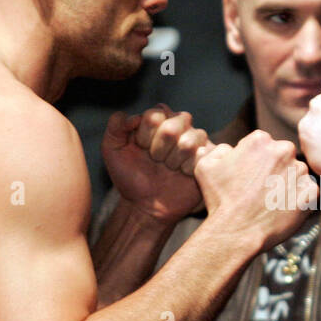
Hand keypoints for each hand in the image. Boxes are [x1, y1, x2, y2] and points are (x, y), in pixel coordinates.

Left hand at [102, 105, 210, 223]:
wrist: (145, 206)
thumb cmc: (129, 176)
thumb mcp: (112, 150)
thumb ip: (115, 126)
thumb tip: (134, 117)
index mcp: (159, 119)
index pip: (155, 114)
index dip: (145, 135)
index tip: (140, 149)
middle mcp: (180, 125)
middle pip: (174, 125)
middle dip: (159, 148)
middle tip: (155, 161)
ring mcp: (196, 142)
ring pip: (189, 141)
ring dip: (173, 161)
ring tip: (169, 169)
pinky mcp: (208, 158)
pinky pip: (203, 156)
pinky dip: (188, 170)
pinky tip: (183, 175)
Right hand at [194, 131, 317, 249]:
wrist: (236, 231)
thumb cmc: (220, 200)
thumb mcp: (205, 166)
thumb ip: (218, 149)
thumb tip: (230, 148)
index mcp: (260, 140)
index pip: (263, 145)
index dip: (255, 162)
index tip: (249, 178)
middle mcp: (284, 150)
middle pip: (283, 157)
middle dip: (274, 170)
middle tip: (261, 191)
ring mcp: (300, 171)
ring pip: (297, 175)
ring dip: (287, 185)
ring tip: (270, 203)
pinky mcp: (311, 192)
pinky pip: (309, 194)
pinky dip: (299, 201)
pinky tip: (283, 210)